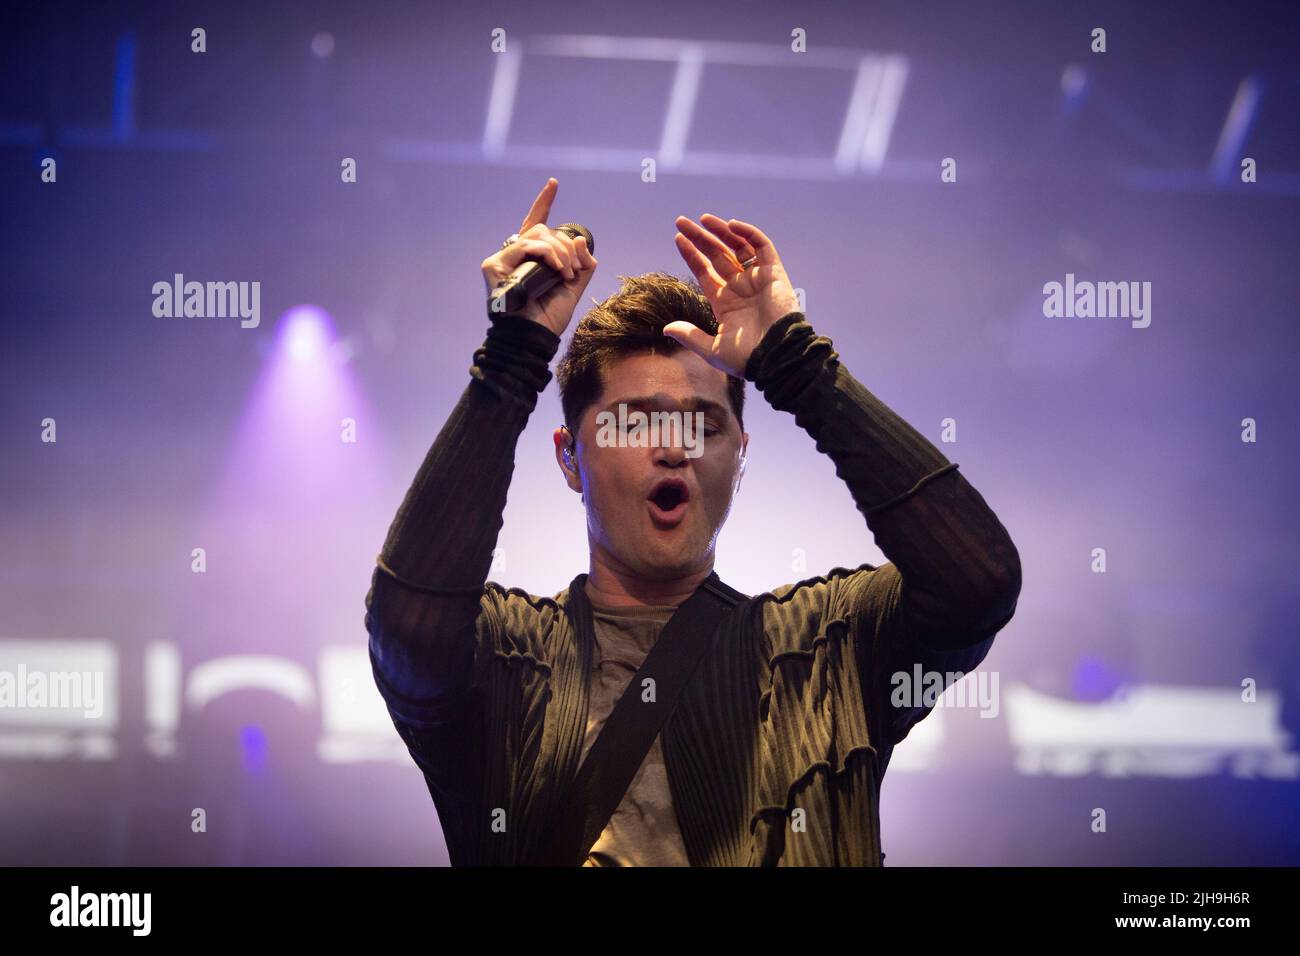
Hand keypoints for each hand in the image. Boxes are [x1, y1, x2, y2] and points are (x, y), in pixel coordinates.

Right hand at [480, 177, 597, 336]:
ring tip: (565, 273)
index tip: (554, 184)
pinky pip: (524, 246)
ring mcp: (503, 259)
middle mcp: (515, 256)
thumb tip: (578, 239)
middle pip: (542, 230)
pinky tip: (555, 268)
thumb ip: (581, 264)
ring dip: (558, 251)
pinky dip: (545, 253)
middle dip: (564, 246)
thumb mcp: (574, 287)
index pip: (536, 224)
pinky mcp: (493, 265)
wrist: (536, 336)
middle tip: (573, 269)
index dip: (544, 203)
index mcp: (531, 258)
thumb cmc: (549, 316)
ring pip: (536, 235)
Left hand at [665, 214, 799, 377]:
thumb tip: (666, 328)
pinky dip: (749, 233)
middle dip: (700, 238)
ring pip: (737, 246)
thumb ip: (690, 336)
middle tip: (681, 222)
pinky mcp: (774, 273)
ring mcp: (756, 279)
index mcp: (725, 302)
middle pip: (717, 255)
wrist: (777, 356)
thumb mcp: (712, 349)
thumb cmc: (746, 358)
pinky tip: (731, 225)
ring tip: (703, 219)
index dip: (692, 255)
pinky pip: (762, 246)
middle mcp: (740, 287)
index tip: (677, 239)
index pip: (705, 272)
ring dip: (721, 231)